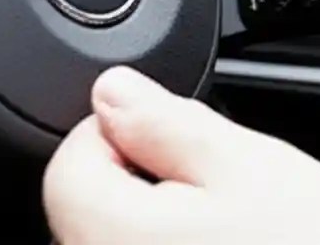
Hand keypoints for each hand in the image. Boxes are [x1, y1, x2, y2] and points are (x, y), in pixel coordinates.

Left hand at [43, 67, 319, 244]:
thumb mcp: (249, 166)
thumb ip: (167, 122)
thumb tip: (112, 90)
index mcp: (103, 234)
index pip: (71, 157)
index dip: (131, 132)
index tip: (181, 142)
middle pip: (94, 208)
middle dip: (152, 183)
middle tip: (226, 193)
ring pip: (125, 244)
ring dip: (167, 228)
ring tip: (241, 236)